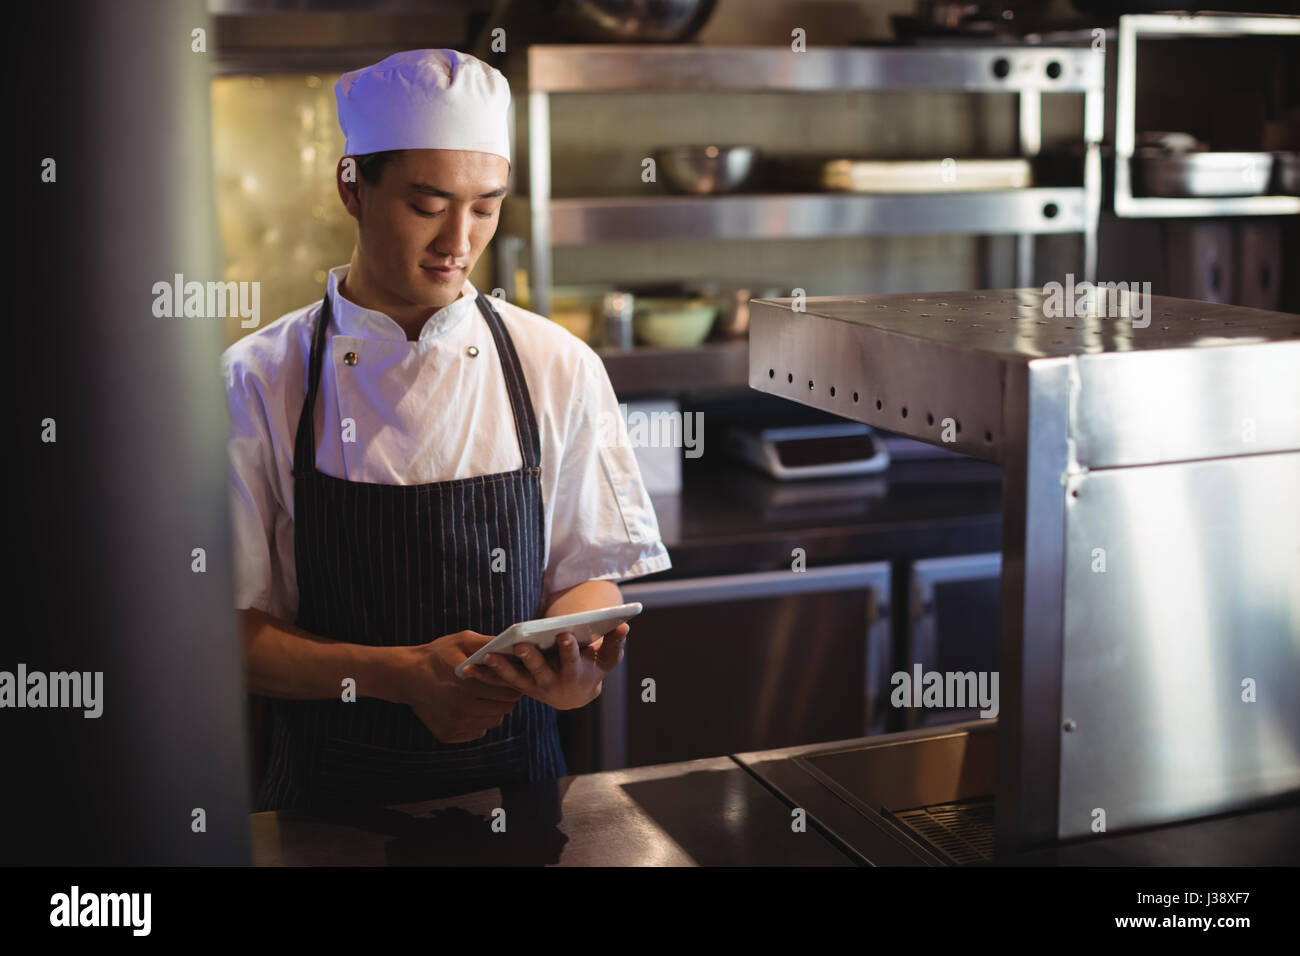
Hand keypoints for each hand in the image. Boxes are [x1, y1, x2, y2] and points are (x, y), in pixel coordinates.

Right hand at [390, 631, 523, 742]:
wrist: (405, 675)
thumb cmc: (437, 654)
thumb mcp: (462, 640)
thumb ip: (489, 643)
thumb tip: (514, 646)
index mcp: (469, 686)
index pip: (510, 691)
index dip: (512, 682)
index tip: (508, 676)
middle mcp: (463, 709)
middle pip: (505, 708)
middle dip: (506, 696)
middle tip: (498, 685)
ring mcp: (455, 724)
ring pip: (494, 721)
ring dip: (493, 709)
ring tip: (484, 695)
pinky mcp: (448, 734)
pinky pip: (478, 731)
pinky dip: (478, 721)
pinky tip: (470, 706)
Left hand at [460, 623, 628, 710]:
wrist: (575, 695)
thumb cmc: (591, 668)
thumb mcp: (606, 659)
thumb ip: (615, 643)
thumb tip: (625, 626)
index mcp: (575, 673)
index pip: (573, 660)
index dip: (570, 649)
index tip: (566, 635)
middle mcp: (553, 684)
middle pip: (540, 671)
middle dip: (531, 658)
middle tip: (521, 645)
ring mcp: (534, 688)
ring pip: (516, 680)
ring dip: (502, 670)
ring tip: (488, 657)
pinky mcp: (520, 688)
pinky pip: (500, 683)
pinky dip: (485, 677)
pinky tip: (468, 668)